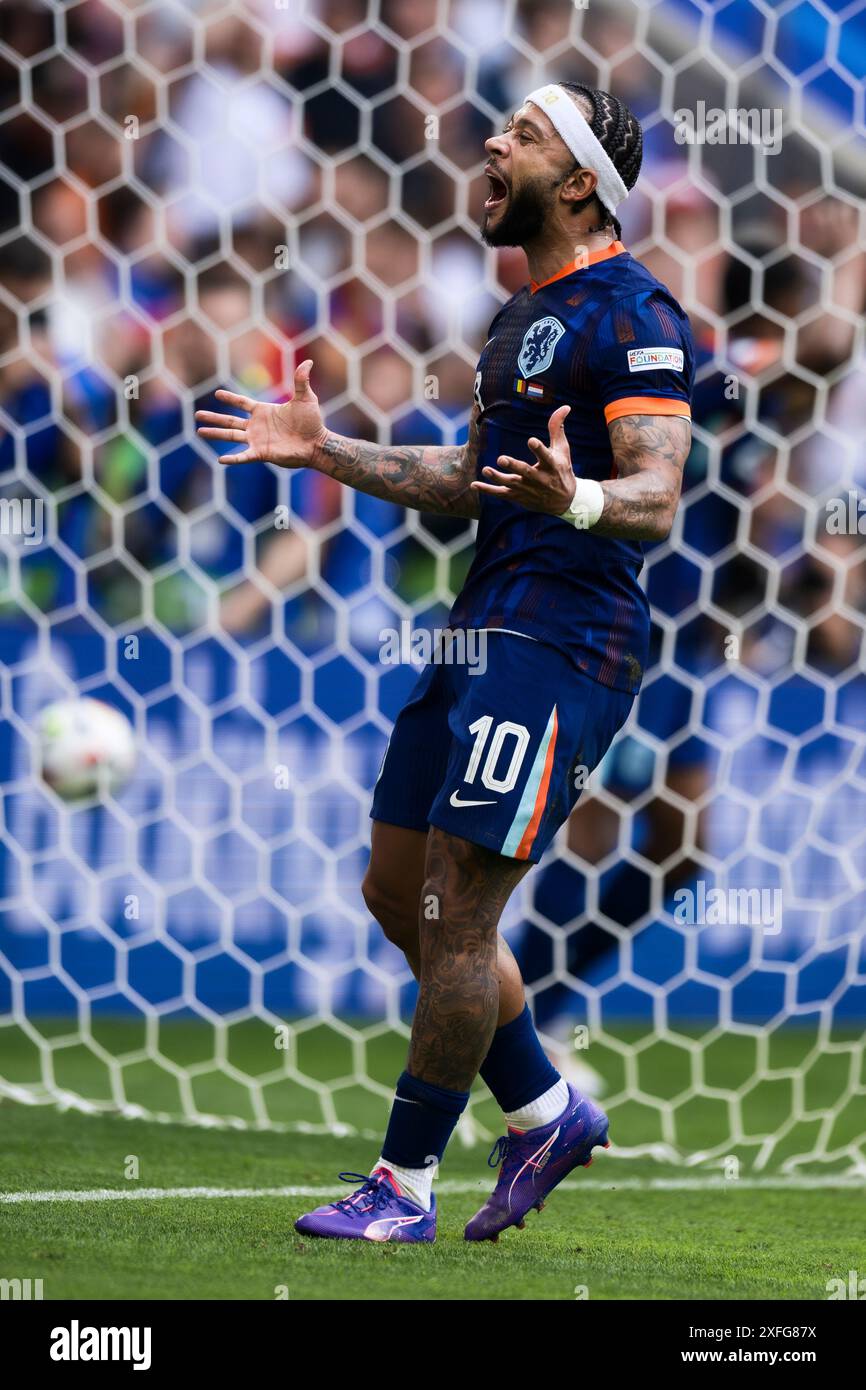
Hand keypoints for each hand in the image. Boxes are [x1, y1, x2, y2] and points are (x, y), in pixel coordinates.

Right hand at [195, 359, 326, 467]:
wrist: (317, 443)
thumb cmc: (312, 422)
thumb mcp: (305, 398)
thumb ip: (301, 380)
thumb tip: (307, 361)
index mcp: (264, 411)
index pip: (242, 403)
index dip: (230, 398)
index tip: (217, 393)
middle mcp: (257, 426)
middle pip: (230, 420)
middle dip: (213, 417)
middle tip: (197, 414)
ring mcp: (257, 440)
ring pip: (231, 436)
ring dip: (215, 434)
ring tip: (199, 431)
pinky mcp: (261, 453)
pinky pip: (243, 456)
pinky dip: (232, 458)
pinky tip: (220, 459)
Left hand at [471, 404, 576, 513]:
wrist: (564, 502)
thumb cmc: (562, 470)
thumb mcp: (562, 450)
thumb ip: (558, 428)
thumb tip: (565, 406)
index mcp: (552, 466)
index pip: (546, 457)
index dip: (539, 449)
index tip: (531, 440)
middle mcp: (539, 479)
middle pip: (525, 472)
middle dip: (514, 466)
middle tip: (501, 458)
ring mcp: (528, 489)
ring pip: (511, 484)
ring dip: (497, 478)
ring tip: (485, 469)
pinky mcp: (519, 497)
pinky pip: (501, 494)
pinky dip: (488, 490)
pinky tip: (474, 485)